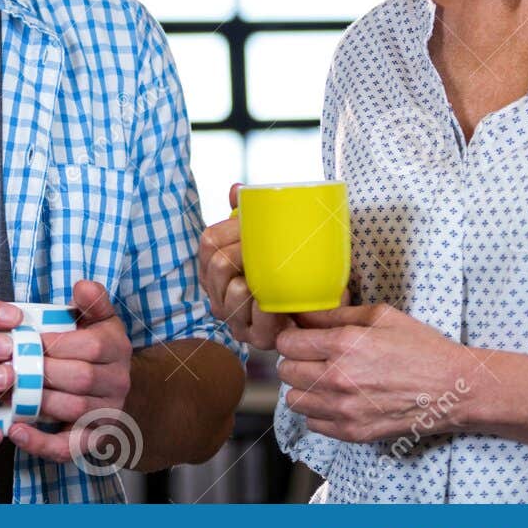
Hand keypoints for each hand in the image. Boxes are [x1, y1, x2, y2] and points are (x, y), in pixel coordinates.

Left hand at [6, 281, 133, 465]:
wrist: (115, 385)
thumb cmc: (95, 347)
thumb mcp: (98, 319)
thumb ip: (92, 300)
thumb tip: (81, 286)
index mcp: (118, 348)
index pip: (91, 345)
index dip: (54, 343)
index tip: (24, 339)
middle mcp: (118, 382)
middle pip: (80, 378)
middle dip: (40, 371)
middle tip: (7, 365)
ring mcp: (108, 414)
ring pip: (72, 409)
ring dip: (35, 400)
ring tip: (4, 390)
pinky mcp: (93, 441)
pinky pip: (68, 447)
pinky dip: (40, 442)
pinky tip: (15, 430)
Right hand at [199, 184, 294, 350]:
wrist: (318, 305)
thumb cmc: (289, 270)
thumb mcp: (269, 241)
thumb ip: (248, 216)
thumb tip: (235, 189)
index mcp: (217, 268)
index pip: (209, 242)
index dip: (229, 231)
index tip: (252, 227)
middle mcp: (219, 294)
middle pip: (217, 266)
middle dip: (243, 253)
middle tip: (266, 249)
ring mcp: (235, 319)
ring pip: (232, 293)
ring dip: (254, 282)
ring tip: (271, 276)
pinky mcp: (255, 339)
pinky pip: (255, 319)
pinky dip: (265, 309)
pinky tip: (277, 303)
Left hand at [276, 304, 474, 443]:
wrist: (453, 389)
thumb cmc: (421, 348)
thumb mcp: (381, 316)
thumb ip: (336, 314)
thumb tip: (302, 314)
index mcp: (343, 345)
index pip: (286, 343)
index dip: (292, 338)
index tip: (302, 338)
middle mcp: (337, 379)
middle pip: (286, 371)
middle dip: (296, 361)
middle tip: (314, 358)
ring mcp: (344, 410)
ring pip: (294, 400)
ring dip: (304, 388)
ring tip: (325, 380)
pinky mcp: (352, 432)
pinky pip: (312, 424)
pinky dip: (319, 413)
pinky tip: (338, 400)